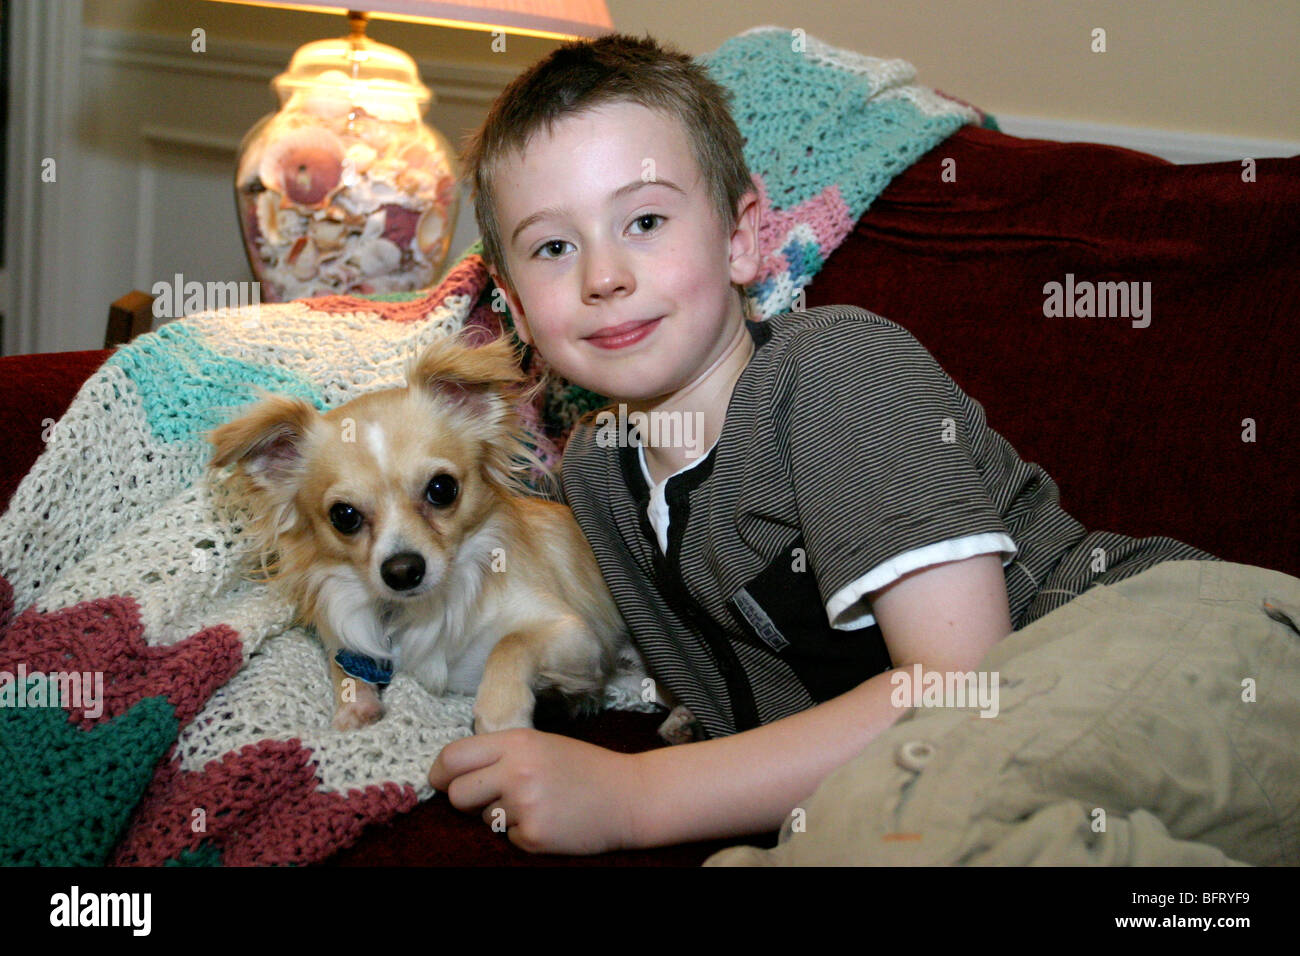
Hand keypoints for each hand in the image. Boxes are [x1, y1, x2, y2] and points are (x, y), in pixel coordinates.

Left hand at [428, 728, 643, 854]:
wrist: (630, 796)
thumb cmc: (584, 768)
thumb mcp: (541, 744)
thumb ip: (500, 753)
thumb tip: (451, 773)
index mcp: (517, 742)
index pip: (452, 757)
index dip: (439, 773)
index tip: (441, 781)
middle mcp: (517, 772)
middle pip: (457, 794)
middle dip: (466, 800)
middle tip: (492, 798)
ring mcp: (525, 806)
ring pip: (481, 818)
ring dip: (498, 816)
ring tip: (535, 804)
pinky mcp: (534, 836)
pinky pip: (507, 838)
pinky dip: (522, 833)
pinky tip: (549, 819)